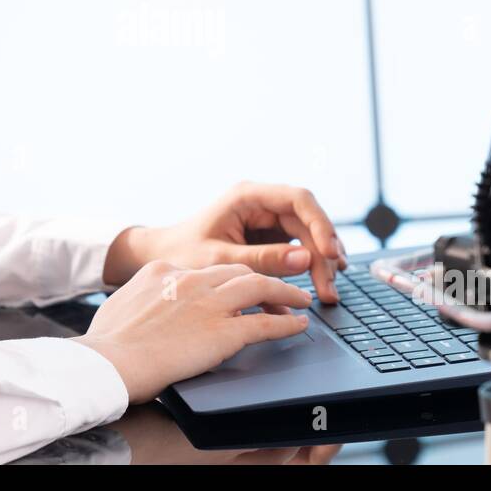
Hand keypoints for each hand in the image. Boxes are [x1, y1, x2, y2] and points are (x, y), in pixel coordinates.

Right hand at [74, 260, 312, 403]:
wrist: (110, 360)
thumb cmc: (107, 342)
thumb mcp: (122, 303)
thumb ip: (143, 296)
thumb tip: (146, 305)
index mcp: (165, 270)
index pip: (206, 268)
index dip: (227, 277)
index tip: (236, 285)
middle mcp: (192, 280)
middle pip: (238, 270)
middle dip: (261, 276)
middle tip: (276, 286)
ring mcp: (210, 304)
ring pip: (260, 286)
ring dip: (285, 291)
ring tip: (300, 298)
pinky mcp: (224, 331)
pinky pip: (265, 322)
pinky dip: (286, 323)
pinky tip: (298, 324)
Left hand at [103, 181, 346, 303]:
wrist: (161, 259)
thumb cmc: (181, 253)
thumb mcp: (220, 258)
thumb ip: (262, 258)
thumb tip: (306, 259)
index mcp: (247, 196)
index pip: (298, 199)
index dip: (320, 224)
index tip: (329, 253)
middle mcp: (261, 204)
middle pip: (307, 222)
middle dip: (322, 254)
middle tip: (329, 288)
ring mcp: (265, 220)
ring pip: (306, 237)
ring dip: (320, 264)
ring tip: (329, 293)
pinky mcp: (267, 238)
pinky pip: (296, 250)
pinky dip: (308, 268)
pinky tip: (319, 287)